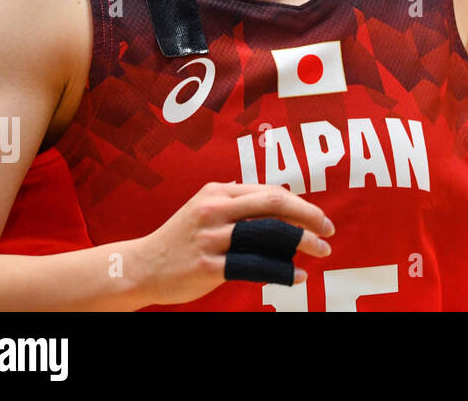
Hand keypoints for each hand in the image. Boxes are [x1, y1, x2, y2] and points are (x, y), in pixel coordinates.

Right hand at [132, 182, 334, 305]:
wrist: (138, 268)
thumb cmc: (178, 239)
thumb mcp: (202, 208)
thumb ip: (235, 201)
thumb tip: (272, 196)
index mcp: (217, 192)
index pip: (270, 192)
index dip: (300, 205)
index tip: (319, 219)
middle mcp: (215, 210)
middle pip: (274, 205)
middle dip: (308, 216)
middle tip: (329, 230)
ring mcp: (211, 238)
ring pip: (268, 234)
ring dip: (301, 243)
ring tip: (320, 252)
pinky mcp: (208, 267)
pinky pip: (254, 266)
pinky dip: (280, 270)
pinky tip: (295, 275)